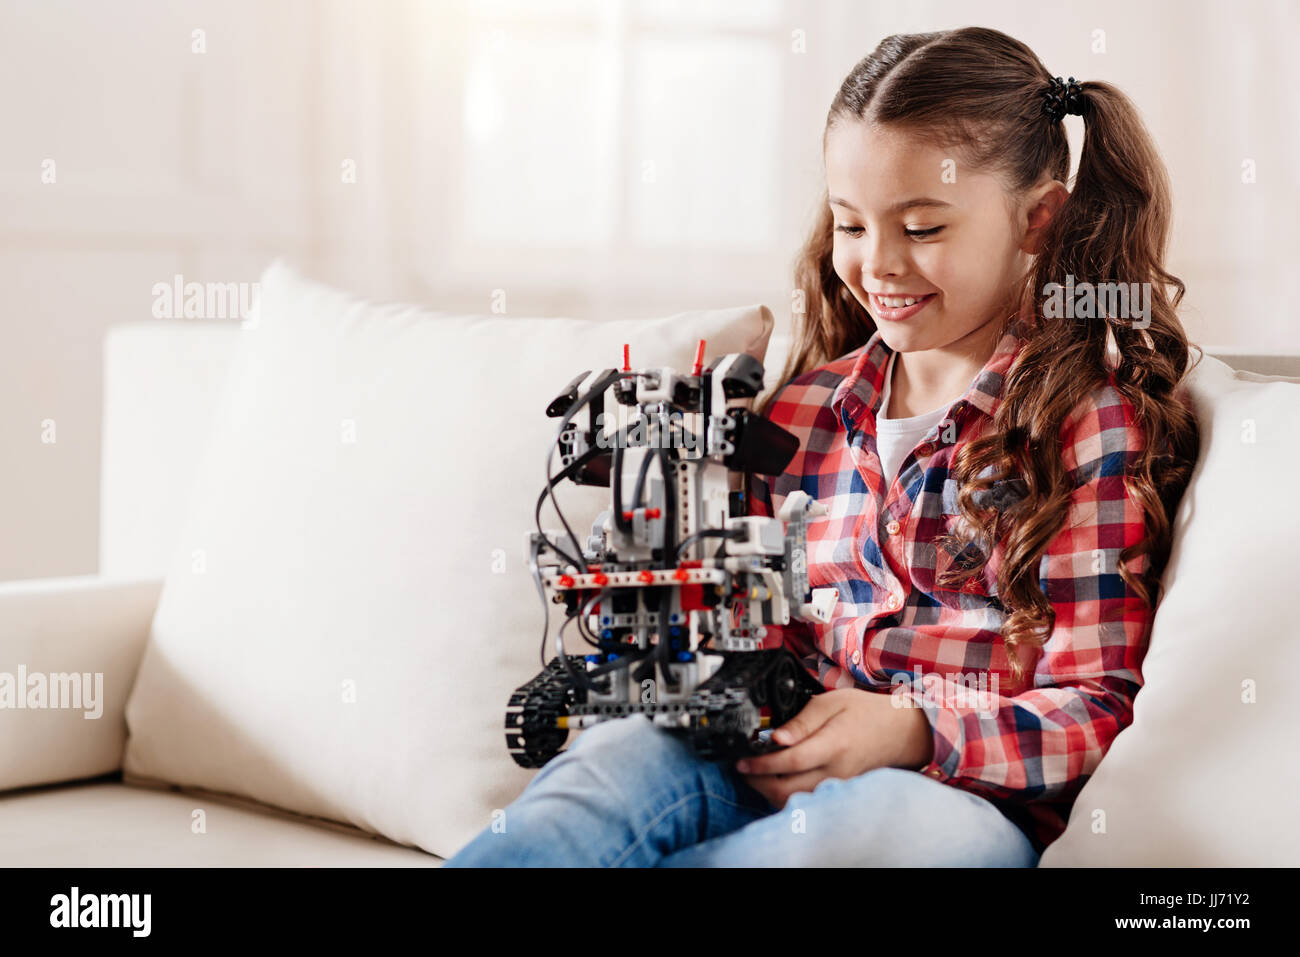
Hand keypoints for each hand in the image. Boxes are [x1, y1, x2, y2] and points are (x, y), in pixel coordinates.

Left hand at [733, 688, 933, 809]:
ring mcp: (838, 786)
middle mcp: (836, 771)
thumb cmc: (865, 712)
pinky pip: (807, 801)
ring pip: (795, 801)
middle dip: (758, 783)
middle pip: (788, 791)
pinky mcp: (838, 792)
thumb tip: (775, 737)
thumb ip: (802, 721)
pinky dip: (786, 795)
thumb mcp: (832, 702)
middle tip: (743, 769)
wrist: (899, 732)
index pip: (790, 762)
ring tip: (756, 774)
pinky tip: (777, 780)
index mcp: (833, 745)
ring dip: (770, 792)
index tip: (742, 761)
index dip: (762, 764)